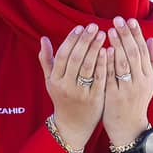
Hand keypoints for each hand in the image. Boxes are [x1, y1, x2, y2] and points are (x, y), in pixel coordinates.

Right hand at [38, 24, 105, 147]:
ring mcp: (80, 93)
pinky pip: (100, 79)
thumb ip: (47, 60)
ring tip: (103, 34)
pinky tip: (109, 51)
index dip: (71, 40)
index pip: (62, 55)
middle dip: (85, 41)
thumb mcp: (50, 81)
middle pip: (75, 59)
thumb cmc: (62, 98)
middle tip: (94, 26)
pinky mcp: (94, 99)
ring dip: (95, 49)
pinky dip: (104, 64)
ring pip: (88, 67)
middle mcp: (65, 86)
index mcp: (54, 80)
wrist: (72, 125)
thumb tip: (43, 39)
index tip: (80, 27)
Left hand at [101, 16, 152, 150]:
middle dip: (126, 35)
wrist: (129, 129)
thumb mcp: (148, 83)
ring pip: (123, 64)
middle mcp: (140, 82)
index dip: (137, 34)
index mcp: (148, 76)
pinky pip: (110, 78)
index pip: (143, 50)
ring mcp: (127, 90)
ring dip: (117, 46)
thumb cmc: (136, 103)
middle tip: (117, 20)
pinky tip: (103, 52)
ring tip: (109, 31)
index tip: (130, 20)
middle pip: (134, 54)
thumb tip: (152, 40)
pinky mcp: (114, 97)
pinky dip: (107, 64)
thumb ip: (152, 62)